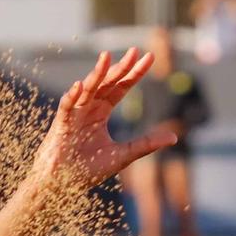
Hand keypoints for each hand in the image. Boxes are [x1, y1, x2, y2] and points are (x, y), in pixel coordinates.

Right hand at [29, 48, 178, 190]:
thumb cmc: (87, 169)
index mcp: (101, 113)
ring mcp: (74, 114)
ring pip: (87, 89)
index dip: (134, 73)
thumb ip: (146, 144)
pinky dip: (72, 97)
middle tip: (134, 51)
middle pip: (107, 83)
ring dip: (96, 73)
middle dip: (120, 67)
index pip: (121, 87)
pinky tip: (80, 86)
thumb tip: (174, 137)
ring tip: (106, 57)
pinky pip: (66, 107)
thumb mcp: (122, 155)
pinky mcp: (61, 124)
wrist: (62, 184)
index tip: (149, 57)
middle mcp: (88, 108)